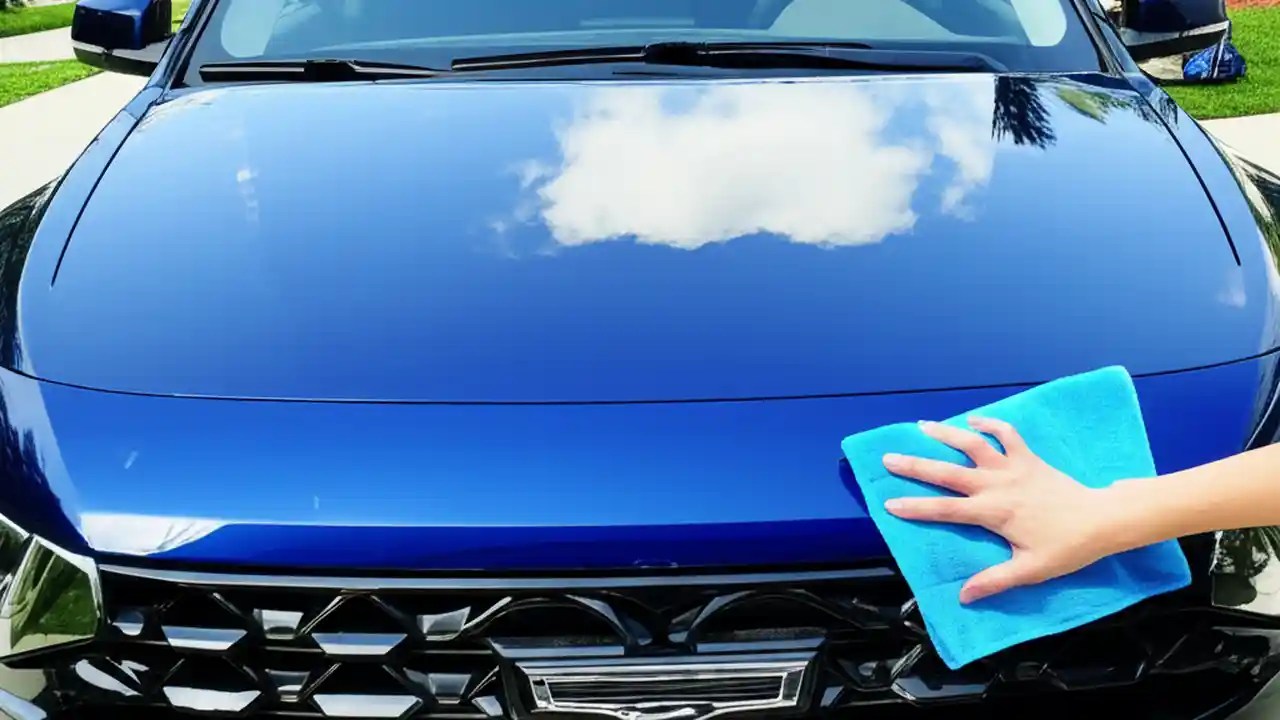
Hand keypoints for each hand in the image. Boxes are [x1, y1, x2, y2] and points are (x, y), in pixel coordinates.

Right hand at [882, 418, 1120, 603]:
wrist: (1102, 520)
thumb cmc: (1066, 547)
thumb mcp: (1029, 569)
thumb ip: (994, 581)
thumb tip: (963, 596)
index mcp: (993, 512)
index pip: (945, 510)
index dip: (916, 509)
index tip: (889, 504)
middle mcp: (996, 485)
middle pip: (948, 472)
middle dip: (916, 465)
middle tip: (888, 458)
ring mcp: (1012, 467)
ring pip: (972, 444)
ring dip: (946, 434)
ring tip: (921, 427)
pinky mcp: (1029, 458)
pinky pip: (1006, 434)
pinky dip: (990, 424)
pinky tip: (973, 419)